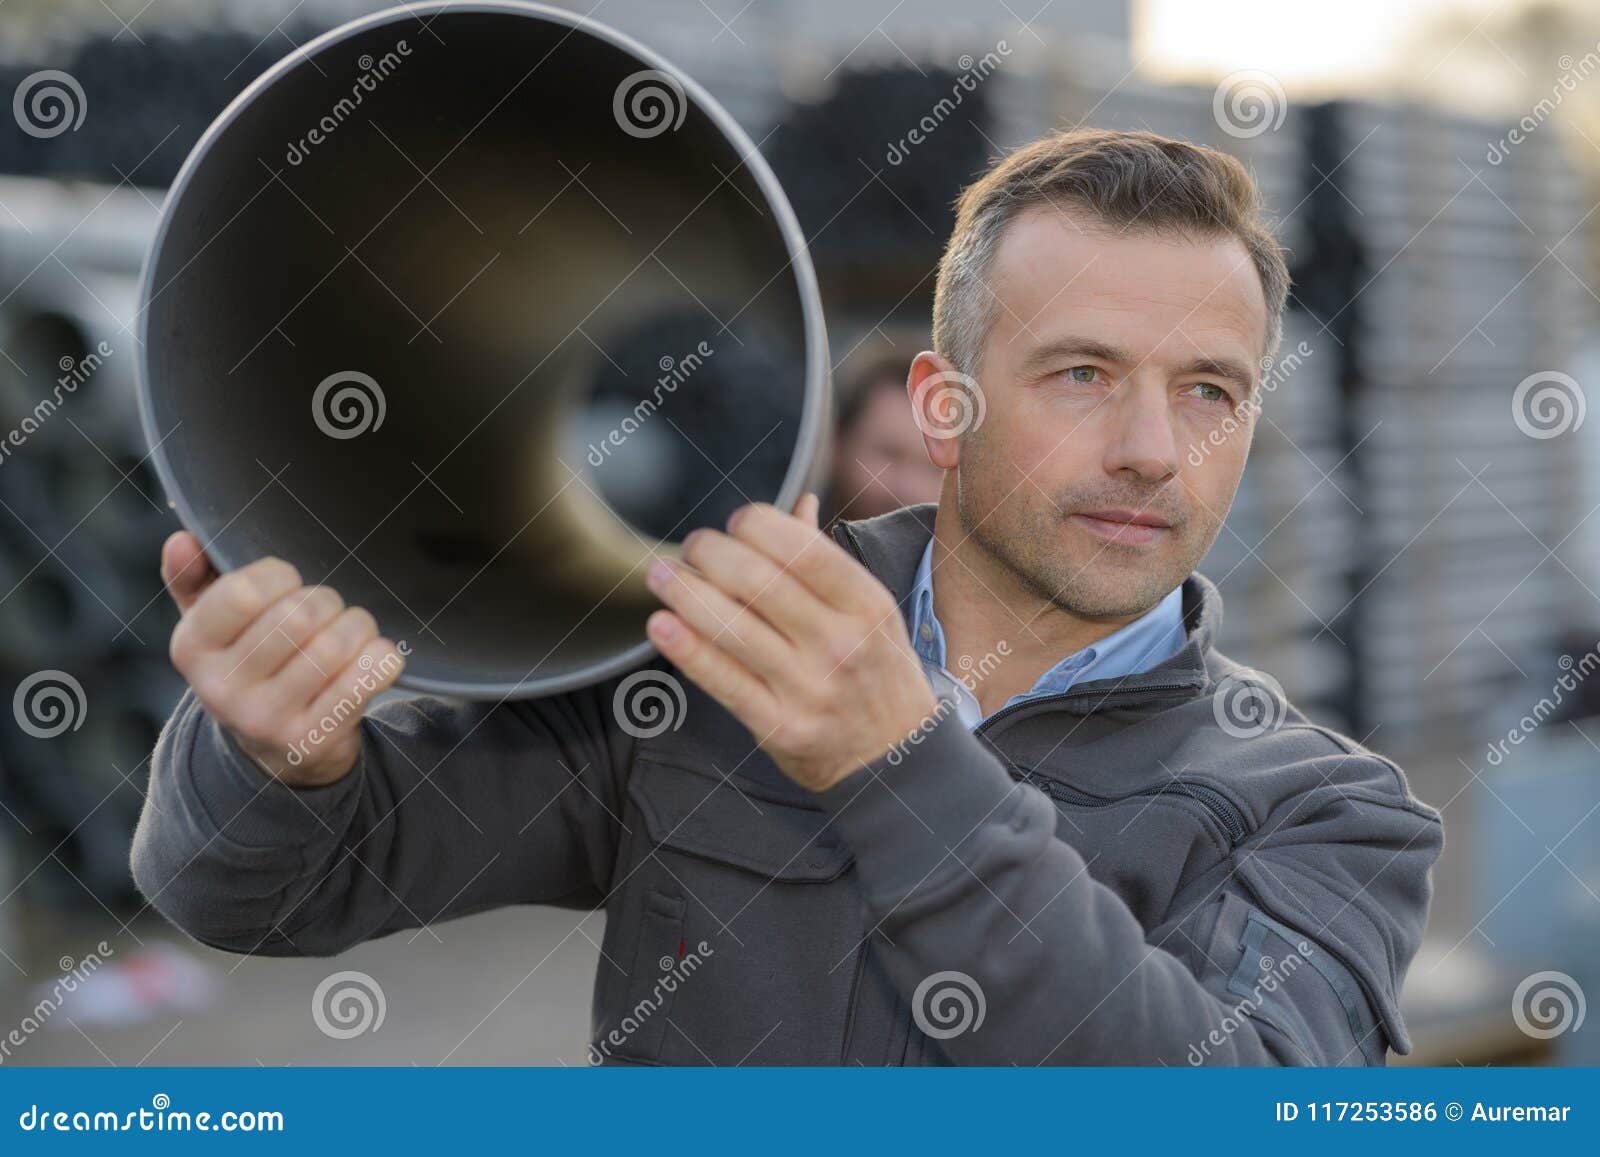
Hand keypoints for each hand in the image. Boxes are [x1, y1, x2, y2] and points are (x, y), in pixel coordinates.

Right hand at [160, 531, 405, 786]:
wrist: (276, 749)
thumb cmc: (251, 663)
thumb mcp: (213, 625)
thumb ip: (194, 578)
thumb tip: (183, 540)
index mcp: (191, 649)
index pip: (244, 591)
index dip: (279, 575)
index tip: (288, 584)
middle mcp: (221, 689)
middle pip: (298, 616)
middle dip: (326, 601)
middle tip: (328, 610)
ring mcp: (266, 720)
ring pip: (335, 646)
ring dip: (357, 626)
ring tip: (352, 631)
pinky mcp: (311, 740)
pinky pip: (364, 679)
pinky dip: (380, 657)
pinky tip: (374, 656)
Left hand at [643, 495, 937, 792]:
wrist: (898, 759)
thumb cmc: (877, 671)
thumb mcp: (870, 613)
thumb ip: (828, 560)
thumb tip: (799, 503)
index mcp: (865, 605)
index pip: (802, 548)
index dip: (756, 525)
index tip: (735, 522)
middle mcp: (840, 644)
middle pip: (758, 581)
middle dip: (711, 552)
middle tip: (693, 546)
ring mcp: (809, 688)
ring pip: (732, 628)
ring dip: (685, 592)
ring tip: (662, 574)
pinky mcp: (780, 726)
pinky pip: (724, 681)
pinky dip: (687, 650)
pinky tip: (662, 624)